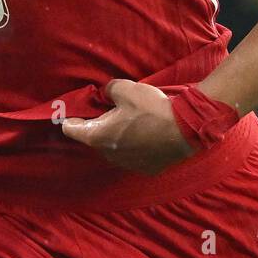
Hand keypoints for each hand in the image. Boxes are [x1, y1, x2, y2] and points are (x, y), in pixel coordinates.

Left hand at [61, 78, 194, 173]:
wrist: (185, 129)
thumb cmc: (151, 109)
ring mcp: (127, 164)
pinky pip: (132, 155)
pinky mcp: (145, 169)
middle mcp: (109, 155)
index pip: (71, 130)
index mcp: (98, 136)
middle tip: (111, 111)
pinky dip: (135, 146)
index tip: (76, 111)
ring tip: (132, 122)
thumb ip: (109, 90)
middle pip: (94, 139)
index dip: (72, 118)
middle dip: (99, 125)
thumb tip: (106, 94)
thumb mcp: (125, 89)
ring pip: (113, 149)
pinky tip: (147, 135)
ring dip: (117, 137)